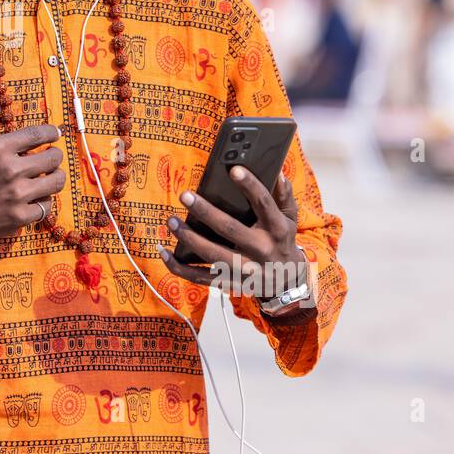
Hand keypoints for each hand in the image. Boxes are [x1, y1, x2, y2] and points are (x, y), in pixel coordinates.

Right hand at [0, 124, 65, 268]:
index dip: (51, 132)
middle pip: (53, 157)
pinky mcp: (20, 216)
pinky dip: (43, 202)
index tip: (55, 134)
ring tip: (50, 179)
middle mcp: (11, 169)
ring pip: (57, 181)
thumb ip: (4, 145)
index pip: (38, 134)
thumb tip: (31, 141)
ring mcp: (17, 194)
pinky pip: (47, 206)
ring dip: (56, 178)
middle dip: (56, 156)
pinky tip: (36, 199)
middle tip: (53, 159)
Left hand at [157, 167, 306, 303]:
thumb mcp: (290, 220)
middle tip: (185, 195)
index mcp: (276, 229)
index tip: (234, 170)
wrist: (287, 284)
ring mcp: (244, 269)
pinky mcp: (229, 282)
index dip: (250, 186)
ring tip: (171, 221)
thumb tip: (278, 173)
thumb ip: (284, 197)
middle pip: (230, 229)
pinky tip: (163, 252)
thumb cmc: (283, 242)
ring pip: (212, 254)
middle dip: (206, 212)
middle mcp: (260, 249)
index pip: (263, 203)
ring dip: (189, 238)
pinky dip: (179, 267)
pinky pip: (200, 277)